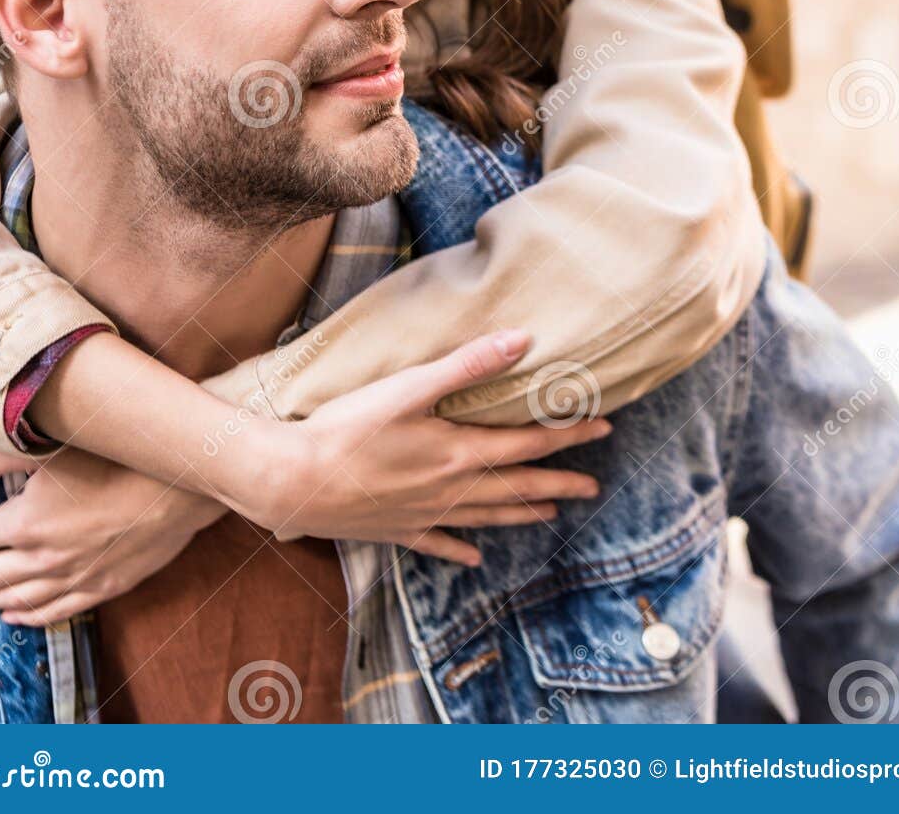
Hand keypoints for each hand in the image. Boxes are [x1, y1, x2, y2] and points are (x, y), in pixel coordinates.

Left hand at [0, 447, 221, 626]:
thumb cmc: (122, 454)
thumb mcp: (53, 447)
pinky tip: (14, 616)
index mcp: (29, 524)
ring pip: (17, 600)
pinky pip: (56, 612)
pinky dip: (28, 618)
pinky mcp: (104, 586)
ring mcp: (76, 578)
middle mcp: (46, 559)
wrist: (185, 481)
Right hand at [226, 328, 610, 563]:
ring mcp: (424, 515)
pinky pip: (438, 544)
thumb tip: (521, 340)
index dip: (569, 434)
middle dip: (559, 482)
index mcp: (459, 452)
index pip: (528, 442)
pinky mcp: (396, 530)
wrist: (295, 480)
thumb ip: (467, 365)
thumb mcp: (410, 387)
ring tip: (550, 514)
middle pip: (517, 485)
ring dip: (522, 513)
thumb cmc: (349, 428)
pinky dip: (460, 550)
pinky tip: (473, 558)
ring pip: (487, 516)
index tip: (604, 428)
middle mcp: (450, 489)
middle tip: (593, 485)